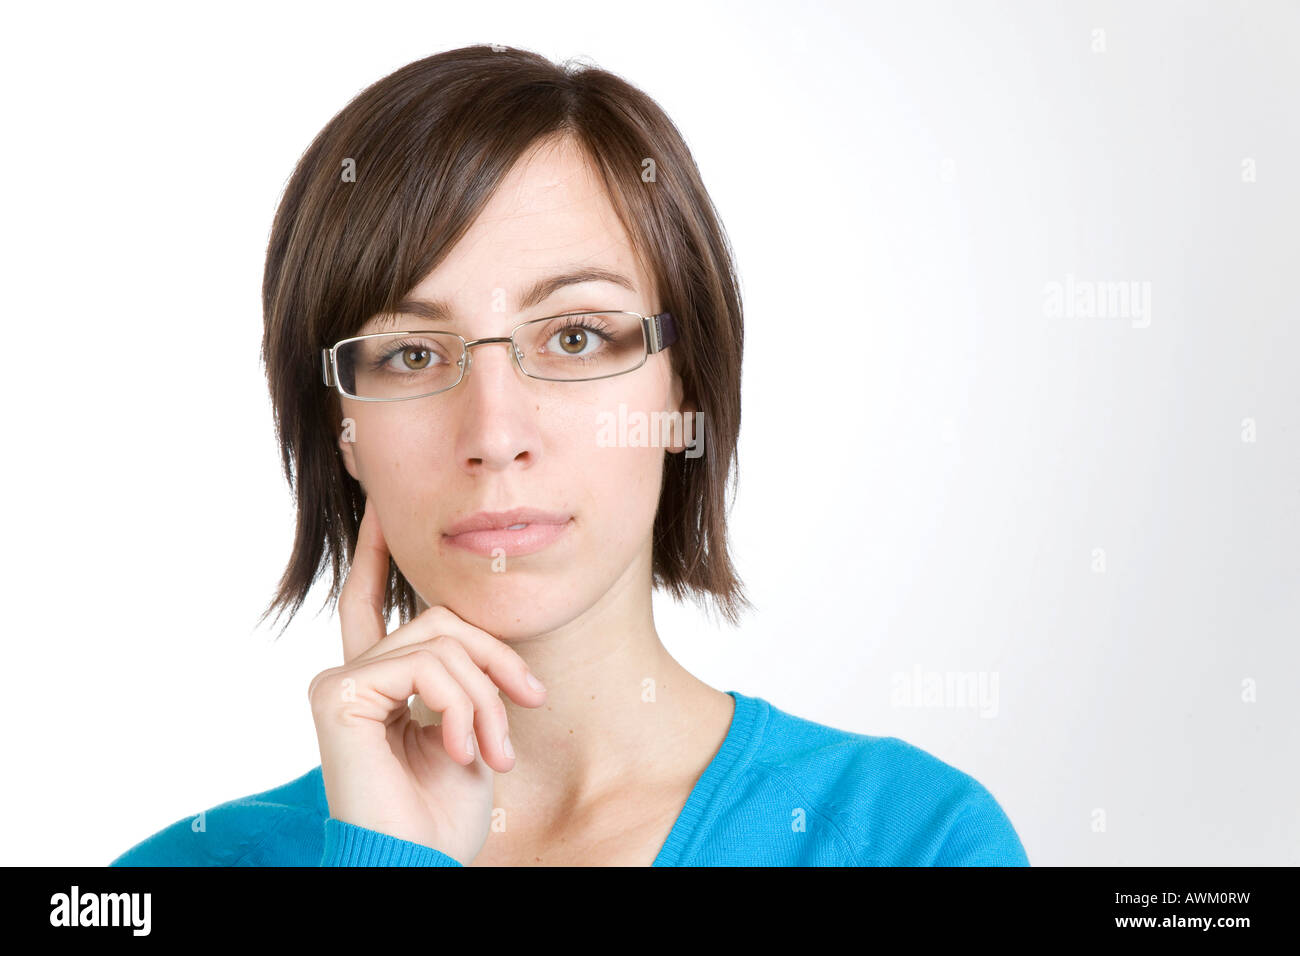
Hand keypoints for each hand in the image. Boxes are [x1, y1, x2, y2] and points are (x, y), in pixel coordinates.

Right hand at [308, 498, 546, 863]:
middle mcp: (350, 676)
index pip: (374, 603)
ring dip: (486, 698)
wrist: (417, 865)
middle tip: (530, 704)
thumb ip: (461, 676)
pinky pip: (425, 666)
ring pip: (442, 643)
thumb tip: (475, 634)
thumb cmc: (443, 817)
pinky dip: (461, 705)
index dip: (379, 553)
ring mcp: (338, 683)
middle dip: (497, 658)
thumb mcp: (470, 729)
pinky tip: (462, 750)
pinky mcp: (337, 695)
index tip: (382, 507)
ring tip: (494, 751)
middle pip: (442, 620)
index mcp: (377, 683)